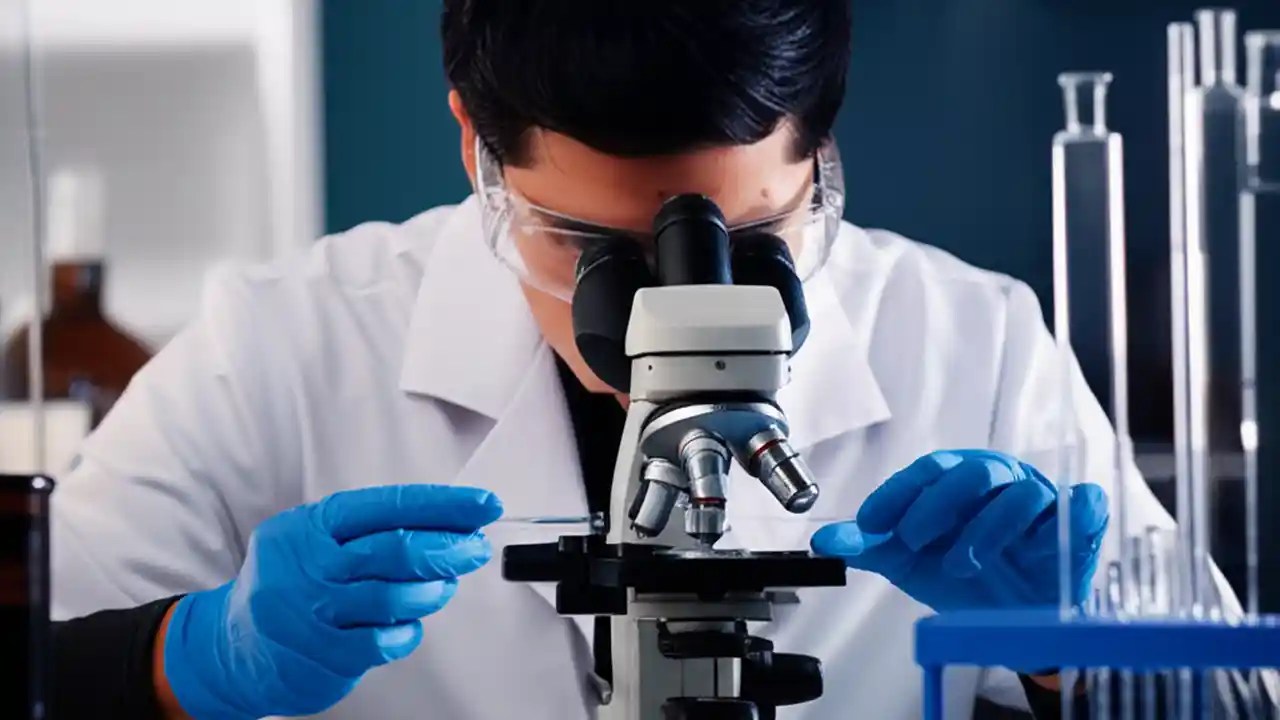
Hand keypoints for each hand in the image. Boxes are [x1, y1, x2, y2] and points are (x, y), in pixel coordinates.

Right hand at [161, 485, 502, 718]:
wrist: (233, 648)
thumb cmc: (289, 584)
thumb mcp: (313, 538)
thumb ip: (369, 529)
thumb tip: (447, 523)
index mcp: (313, 525)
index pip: (389, 506)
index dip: (444, 505)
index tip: (482, 505)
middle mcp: (311, 565)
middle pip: (396, 550)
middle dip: (449, 547)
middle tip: (476, 548)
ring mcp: (315, 611)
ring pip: (396, 596)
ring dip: (434, 589)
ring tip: (443, 585)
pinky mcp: (324, 653)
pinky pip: (387, 639)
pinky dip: (409, 629)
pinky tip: (409, 622)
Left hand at [811, 450, 1106, 611]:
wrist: (1014, 623)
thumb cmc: (964, 576)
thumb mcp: (910, 561)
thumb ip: (869, 546)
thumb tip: (822, 541)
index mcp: (959, 480)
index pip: (927, 472)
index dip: (897, 495)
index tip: (869, 524)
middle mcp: (1001, 481)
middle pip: (973, 473)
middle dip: (936, 505)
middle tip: (911, 539)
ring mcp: (1043, 500)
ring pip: (1021, 494)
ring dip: (987, 529)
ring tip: (961, 565)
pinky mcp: (1082, 522)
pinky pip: (1084, 504)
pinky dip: (1069, 516)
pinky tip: (1043, 544)